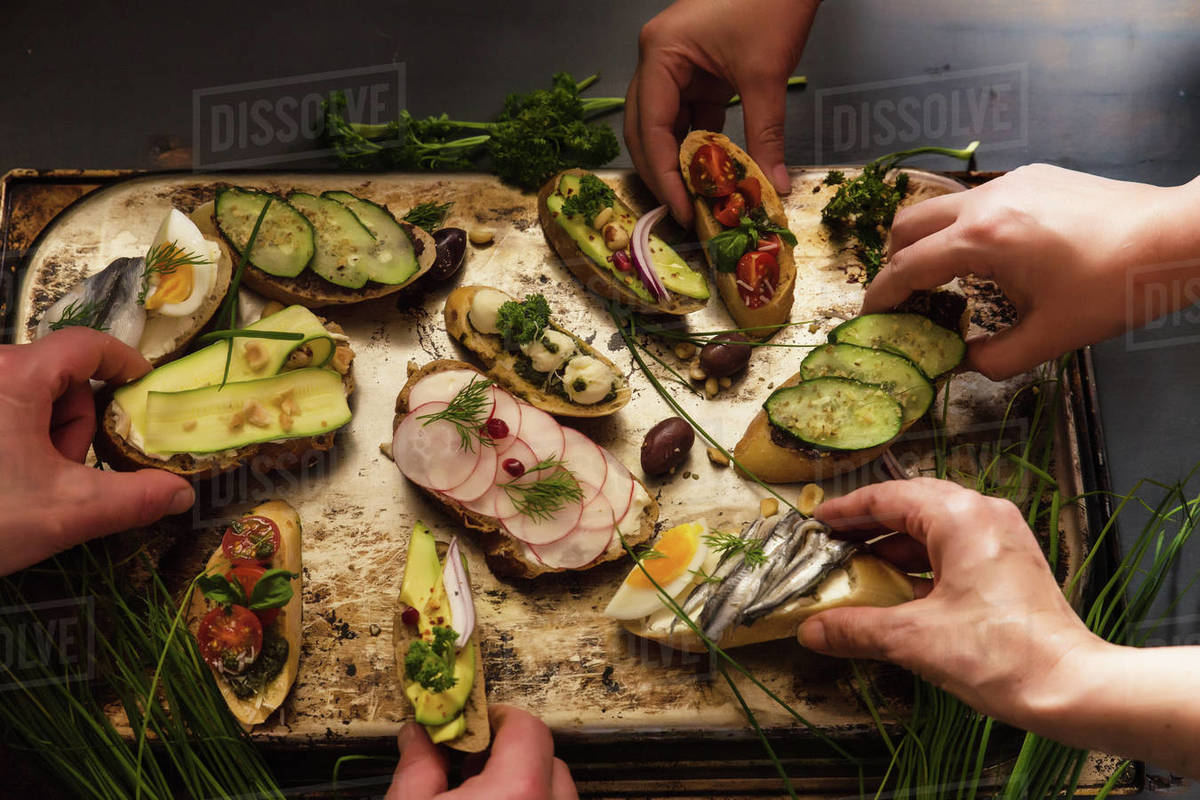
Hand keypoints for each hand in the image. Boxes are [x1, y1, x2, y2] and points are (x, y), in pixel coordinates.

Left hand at [0, 328, 194, 574]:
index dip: (124, 362)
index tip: (146, 388)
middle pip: (56, 376)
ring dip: (39, 434)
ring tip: (25, 483)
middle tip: (63, 470)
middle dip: (72, 423)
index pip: (86, 345)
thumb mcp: (66, 512)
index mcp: (15, 377)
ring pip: (23, 395)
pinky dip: (10, 439)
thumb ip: (134, 499)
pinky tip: (2, 480)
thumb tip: (183, 494)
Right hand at [386, 705, 577, 799]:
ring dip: (528, 788)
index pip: (529, 730)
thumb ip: (419, 766)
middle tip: (473, 767)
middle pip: (551, 764)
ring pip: (557, 796)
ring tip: (483, 797)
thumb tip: (419, 735)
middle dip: (516, 759)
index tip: (476, 726)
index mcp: (518, 792)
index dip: (501, 721)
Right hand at [625, 0, 819, 224]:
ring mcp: (675, 65)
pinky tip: (713, 172)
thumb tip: (774, 183)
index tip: (683, 209)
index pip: (651, 127)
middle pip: (646, 130)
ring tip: (700, 198)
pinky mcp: (696, 71)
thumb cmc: (770, 1)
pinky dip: (700, 144)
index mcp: (661, 53)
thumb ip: (766, 134)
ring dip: (681, 162)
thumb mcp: (765, 74)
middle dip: (664, 173)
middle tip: (686, 212)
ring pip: (665, 126)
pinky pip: (689, 115)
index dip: (664, 174)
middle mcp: (658, 59)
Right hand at [797, 478, 1101, 729]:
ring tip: (859, 569)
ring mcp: (1001, 539)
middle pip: (911, 506)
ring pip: (934, 529)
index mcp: (959, 516)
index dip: (846, 510)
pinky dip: (921, 563)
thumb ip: (856, 629)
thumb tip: (812, 631)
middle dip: (869, 526)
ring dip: (894, 547)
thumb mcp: (914, 638)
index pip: (888, 497)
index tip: (818, 522)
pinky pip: (954, 550)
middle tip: (833, 543)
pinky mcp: (1010, 565)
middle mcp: (984, 515)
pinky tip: (897, 589)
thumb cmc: (1002, 654)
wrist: (1072, 688)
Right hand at [863, 164, 1199, 379]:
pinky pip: (977, 200)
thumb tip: (962, 365)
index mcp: (982, 240)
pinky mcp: (1032, 176)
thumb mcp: (1050, 337)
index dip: (882, 294)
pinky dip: (963, 227)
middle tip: (901, 295)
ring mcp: (1009, 183)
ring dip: (927, 240)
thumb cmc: (1113, 288)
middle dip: (894, 260)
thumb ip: (994, 358)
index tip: (870, 315)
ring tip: (942, 276)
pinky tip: (990, 255)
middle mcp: (985, 202)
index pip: (908, 267)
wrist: (1174, 237)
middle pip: (908, 225)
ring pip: (940, 207)